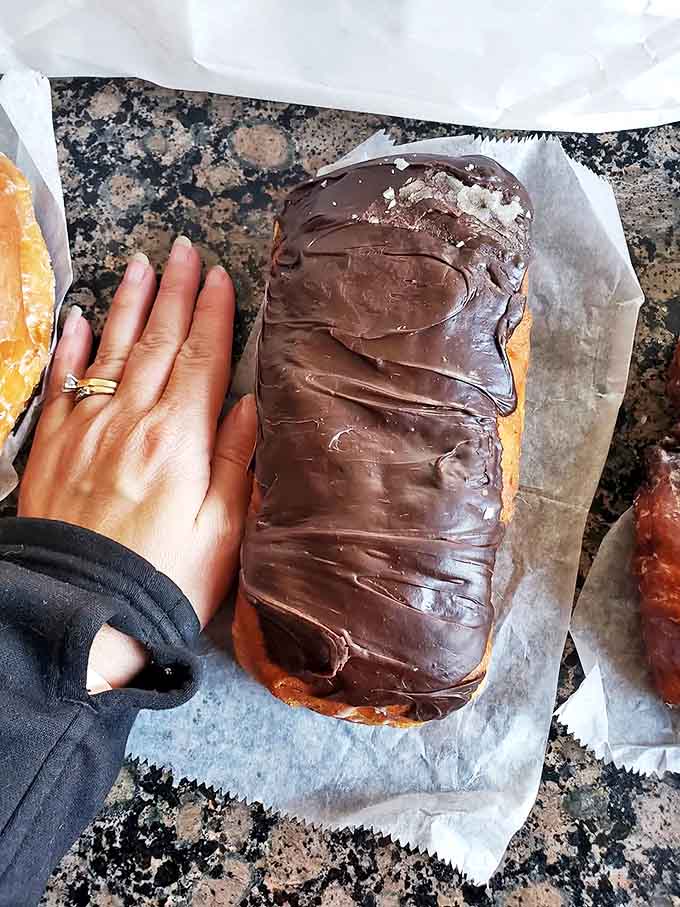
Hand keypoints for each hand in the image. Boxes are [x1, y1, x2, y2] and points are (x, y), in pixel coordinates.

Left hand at [20, 236, 256, 688]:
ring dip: (129, 304)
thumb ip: (238, 461)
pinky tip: (77, 318)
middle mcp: (132, 419)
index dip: (215, 314)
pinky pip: (63, 381)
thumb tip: (249, 402)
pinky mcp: (55, 445)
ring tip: (141, 265)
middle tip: (185, 249)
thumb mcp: (223, 529)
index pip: (203, 358)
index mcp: (181, 438)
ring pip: (111, 349)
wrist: (83, 612)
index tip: (221, 275)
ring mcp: (88, 427)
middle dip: (177, 292)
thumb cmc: (165, 577)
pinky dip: (70, 346)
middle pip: (159, 341)